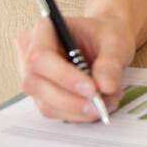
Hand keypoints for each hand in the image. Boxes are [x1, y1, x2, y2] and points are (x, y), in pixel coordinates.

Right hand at [13, 12, 135, 121]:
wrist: (107, 43)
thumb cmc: (106, 36)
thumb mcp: (115, 41)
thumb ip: (110, 62)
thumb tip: (105, 87)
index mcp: (44, 31)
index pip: (41, 57)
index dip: (64, 76)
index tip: (92, 89)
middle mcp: (32, 56)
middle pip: (37, 85)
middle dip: (71, 100)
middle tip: (101, 104)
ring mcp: (36, 79)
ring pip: (47, 104)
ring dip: (78, 110)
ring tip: (107, 103)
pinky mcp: (44, 97)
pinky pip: (56, 112)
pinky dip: (79, 115)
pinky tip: (99, 106)